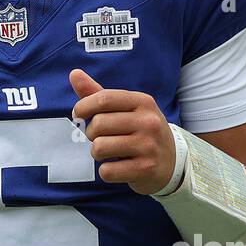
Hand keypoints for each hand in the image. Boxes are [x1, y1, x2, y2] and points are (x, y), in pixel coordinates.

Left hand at [70, 68, 176, 195]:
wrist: (171, 162)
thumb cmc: (140, 130)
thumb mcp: (125, 109)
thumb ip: (98, 93)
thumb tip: (74, 73)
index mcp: (143, 102)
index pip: (103, 98)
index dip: (83, 106)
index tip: (78, 114)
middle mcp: (149, 122)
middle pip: (98, 124)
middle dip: (90, 133)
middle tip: (101, 138)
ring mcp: (149, 146)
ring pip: (99, 148)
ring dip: (97, 153)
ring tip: (110, 152)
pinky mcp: (146, 169)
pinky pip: (107, 171)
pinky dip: (106, 172)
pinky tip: (118, 167)